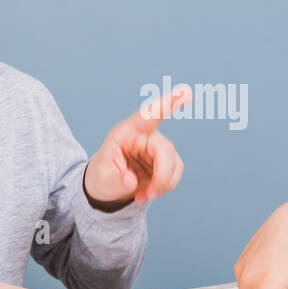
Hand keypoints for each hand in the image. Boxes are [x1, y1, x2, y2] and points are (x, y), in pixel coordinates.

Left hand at [83, 86, 190, 207]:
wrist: (108, 186)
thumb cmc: (102, 176)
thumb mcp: (101, 181)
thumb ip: (115, 181)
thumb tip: (131, 181)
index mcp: (126, 133)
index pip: (147, 116)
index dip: (167, 104)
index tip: (185, 92)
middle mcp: (145, 136)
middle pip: (165, 151)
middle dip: (162, 177)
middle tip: (150, 196)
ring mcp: (157, 148)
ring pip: (174, 165)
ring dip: (162, 185)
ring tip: (143, 196)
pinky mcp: (166, 161)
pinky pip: (175, 174)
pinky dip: (165, 187)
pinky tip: (149, 192)